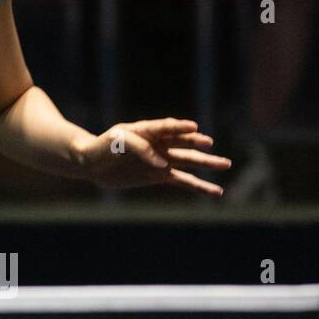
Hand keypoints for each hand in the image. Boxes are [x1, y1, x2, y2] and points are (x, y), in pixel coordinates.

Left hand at [72, 118, 231, 196]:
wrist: (92, 163)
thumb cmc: (102, 146)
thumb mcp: (116, 141)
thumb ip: (139, 148)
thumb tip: (162, 164)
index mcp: (146, 129)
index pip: (166, 127)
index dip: (179, 127)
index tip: (193, 127)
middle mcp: (159, 143)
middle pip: (182, 142)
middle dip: (196, 143)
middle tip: (210, 145)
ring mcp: (162, 159)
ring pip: (189, 160)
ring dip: (207, 163)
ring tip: (226, 164)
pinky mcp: (160, 175)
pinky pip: (183, 180)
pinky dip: (199, 186)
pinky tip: (216, 191)